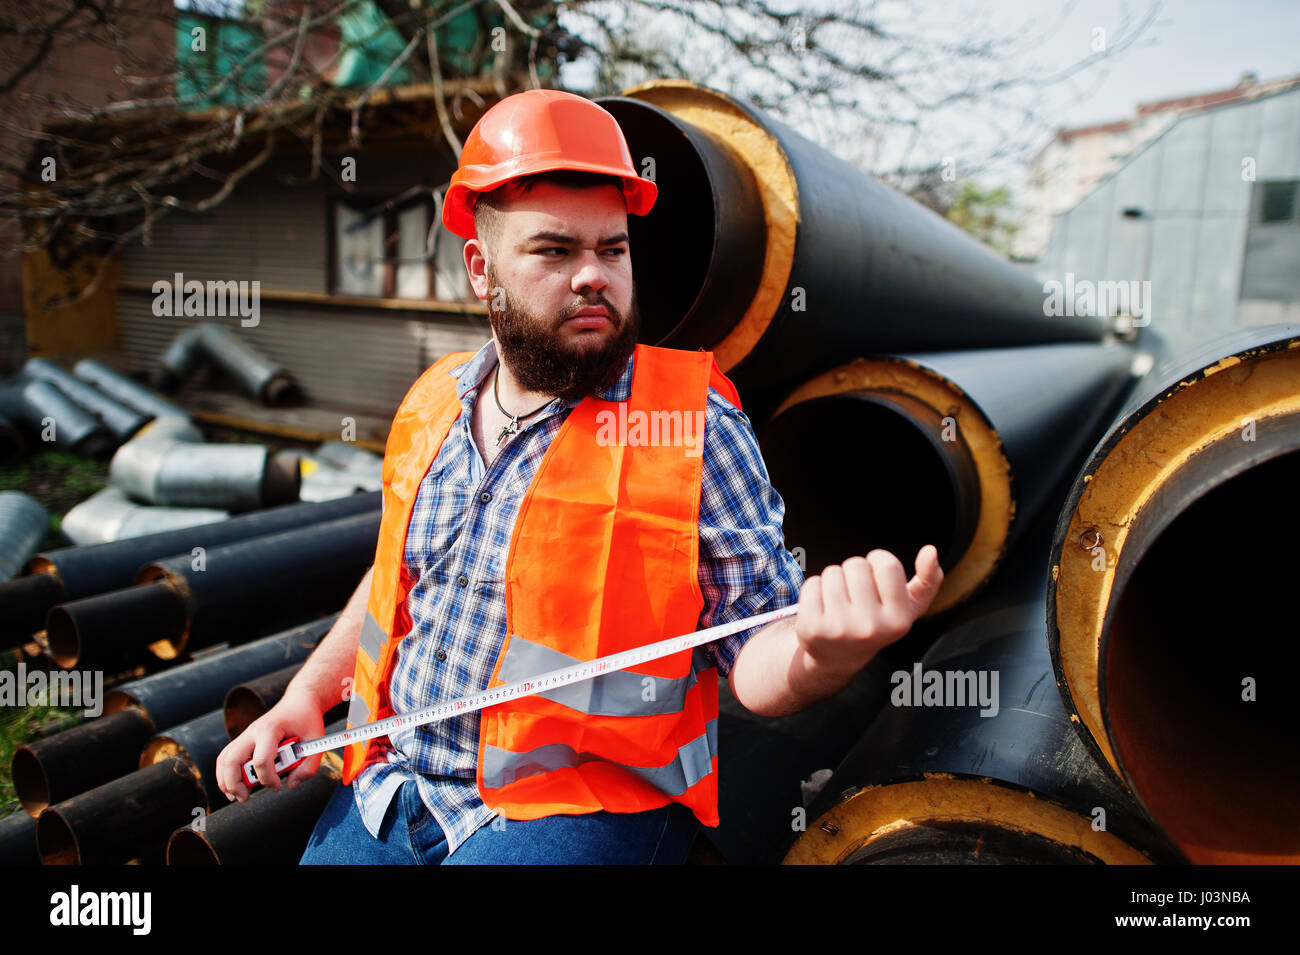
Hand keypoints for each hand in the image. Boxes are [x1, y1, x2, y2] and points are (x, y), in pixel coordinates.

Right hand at [215, 686, 325, 802]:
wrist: (299, 702)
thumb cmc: (307, 720)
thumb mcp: (317, 741)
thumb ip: (309, 766)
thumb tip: (291, 785)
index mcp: (271, 729)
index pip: (261, 760)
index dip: (268, 778)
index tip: (278, 786)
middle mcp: (253, 731)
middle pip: (232, 760)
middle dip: (235, 783)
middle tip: (245, 797)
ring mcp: (246, 735)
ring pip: (224, 758)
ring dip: (225, 780)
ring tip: (236, 795)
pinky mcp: (244, 739)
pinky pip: (226, 757)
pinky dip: (224, 773)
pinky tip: (232, 786)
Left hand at [794, 545, 943, 675]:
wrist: (838, 657)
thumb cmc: (877, 622)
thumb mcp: (908, 607)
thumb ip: (929, 580)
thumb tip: (931, 550)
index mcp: (899, 620)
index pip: (887, 563)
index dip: (878, 562)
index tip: (877, 578)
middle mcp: (871, 628)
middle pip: (856, 564)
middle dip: (855, 572)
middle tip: (856, 595)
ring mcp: (839, 629)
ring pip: (833, 572)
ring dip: (835, 580)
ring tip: (840, 602)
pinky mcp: (812, 628)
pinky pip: (812, 583)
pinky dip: (815, 589)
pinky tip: (823, 608)